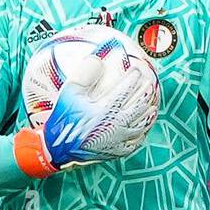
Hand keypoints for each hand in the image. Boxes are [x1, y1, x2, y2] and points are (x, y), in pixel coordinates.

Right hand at [14, 52, 157, 177]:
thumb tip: (97, 58)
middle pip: (139, 106)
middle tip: (150, 84)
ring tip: (152, 106)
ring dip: (148, 114)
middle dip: (146, 93)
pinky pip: (134, 143)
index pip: (126, 90)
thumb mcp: (69, 93)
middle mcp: (116, 125)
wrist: (57, 149)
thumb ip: (84, 74)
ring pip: (141, 125)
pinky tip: (142, 130)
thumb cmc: (63, 118)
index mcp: (106, 109)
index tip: (136, 71)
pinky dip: (141, 134)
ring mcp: (118, 140)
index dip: (133, 78)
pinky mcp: (116, 152)